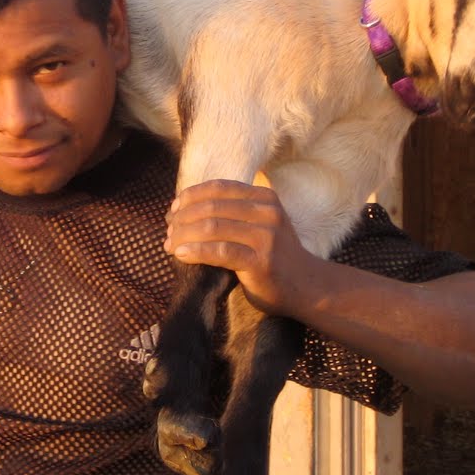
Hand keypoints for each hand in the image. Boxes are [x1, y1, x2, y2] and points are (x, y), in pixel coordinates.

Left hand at [163, 180, 318, 316]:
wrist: (307, 287)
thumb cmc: (276, 256)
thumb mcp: (261, 223)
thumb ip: (234, 211)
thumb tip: (187, 204)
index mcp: (265, 197)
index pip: (219, 188)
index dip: (190, 196)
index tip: (173, 210)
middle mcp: (267, 212)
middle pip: (212, 207)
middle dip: (182, 218)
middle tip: (167, 231)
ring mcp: (265, 236)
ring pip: (212, 227)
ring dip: (183, 235)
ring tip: (169, 245)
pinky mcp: (260, 261)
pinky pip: (219, 252)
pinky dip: (195, 251)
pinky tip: (181, 254)